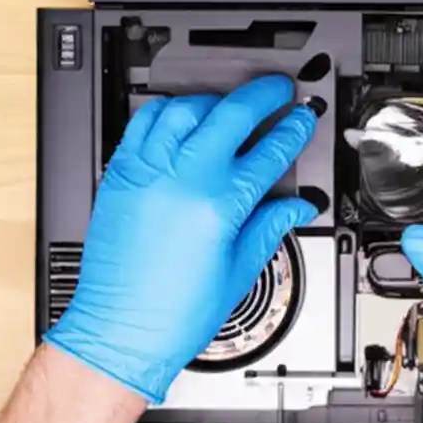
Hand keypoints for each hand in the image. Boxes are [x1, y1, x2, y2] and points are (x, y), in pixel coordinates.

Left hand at [44, 75, 317, 402]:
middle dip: (262, 96)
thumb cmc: (174, 313)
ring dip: (214, 100)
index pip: (268, 152)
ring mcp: (149, 172)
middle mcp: (183, 179)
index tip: (301, 120)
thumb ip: (269, 227)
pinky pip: (143, 123)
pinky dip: (166, 112)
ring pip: (185, 109)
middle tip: (277, 91)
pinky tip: (180, 116)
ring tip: (230, 104)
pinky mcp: (122, 174)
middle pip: (232, 114)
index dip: (292, 131)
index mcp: (220, 205)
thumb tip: (296, 205)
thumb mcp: (239, 271)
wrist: (121, 331)